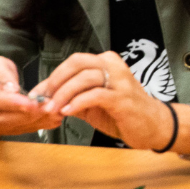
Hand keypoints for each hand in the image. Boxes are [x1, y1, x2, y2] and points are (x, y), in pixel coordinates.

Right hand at [0, 56, 58, 135]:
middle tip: (47, 108)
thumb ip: (2, 73)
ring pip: (12, 127)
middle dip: (26, 115)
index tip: (29, 102)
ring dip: (35, 122)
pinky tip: (53, 119)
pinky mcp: (2, 130)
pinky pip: (20, 130)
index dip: (11, 102)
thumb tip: (12, 88)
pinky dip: (38, 125)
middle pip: (1, 119)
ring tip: (54, 113)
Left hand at [32, 52, 175, 151]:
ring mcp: (120, 81)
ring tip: (53, 109)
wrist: (153, 126)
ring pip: (84, 78)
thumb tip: (45, 99)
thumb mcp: (94, 103)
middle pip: (77, 63)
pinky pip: (95, 95)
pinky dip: (78, 102)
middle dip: (55, 81)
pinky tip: (68, 112)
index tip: (36, 94)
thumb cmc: (123, 113)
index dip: (51, 78)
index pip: (72, 63)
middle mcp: (113, 66)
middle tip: (43, 99)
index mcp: (106, 63)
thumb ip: (73, 97)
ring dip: (63, 94)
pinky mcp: (123, 98)